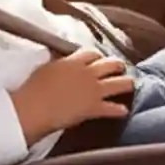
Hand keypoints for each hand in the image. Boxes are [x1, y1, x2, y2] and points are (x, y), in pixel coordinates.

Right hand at [11, 48, 133, 143]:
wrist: (33, 109)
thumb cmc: (33, 89)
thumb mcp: (44, 68)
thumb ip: (56, 61)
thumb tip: (57, 55)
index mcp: (73, 62)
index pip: (92, 53)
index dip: (98, 56)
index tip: (99, 59)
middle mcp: (87, 73)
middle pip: (110, 64)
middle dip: (117, 65)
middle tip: (120, 67)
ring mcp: (93, 90)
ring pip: (119, 83)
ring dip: (127, 83)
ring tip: (131, 84)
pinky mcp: (94, 108)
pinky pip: (112, 108)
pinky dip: (119, 110)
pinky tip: (124, 111)